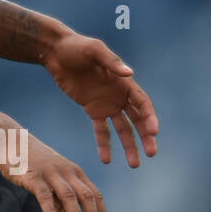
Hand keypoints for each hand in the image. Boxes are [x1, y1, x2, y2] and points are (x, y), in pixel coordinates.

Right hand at [0, 131, 109, 211]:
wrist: (11, 138)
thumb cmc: (32, 162)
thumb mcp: (51, 179)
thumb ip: (61, 200)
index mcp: (74, 172)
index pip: (94, 194)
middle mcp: (66, 171)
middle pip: (86, 195)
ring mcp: (51, 173)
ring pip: (68, 196)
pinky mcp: (34, 176)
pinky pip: (44, 195)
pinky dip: (50, 210)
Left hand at [43, 32, 158, 166]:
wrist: (56, 53)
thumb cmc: (77, 47)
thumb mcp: (94, 50)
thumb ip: (111, 62)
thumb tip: (129, 73)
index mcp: (124, 81)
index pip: (142, 103)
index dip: (149, 117)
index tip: (154, 132)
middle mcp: (120, 95)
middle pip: (137, 119)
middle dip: (145, 136)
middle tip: (152, 154)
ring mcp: (107, 104)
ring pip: (123, 129)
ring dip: (129, 146)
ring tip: (134, 165)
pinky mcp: (93, 110)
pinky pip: (101, 131)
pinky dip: (104, 145)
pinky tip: (107, 160)